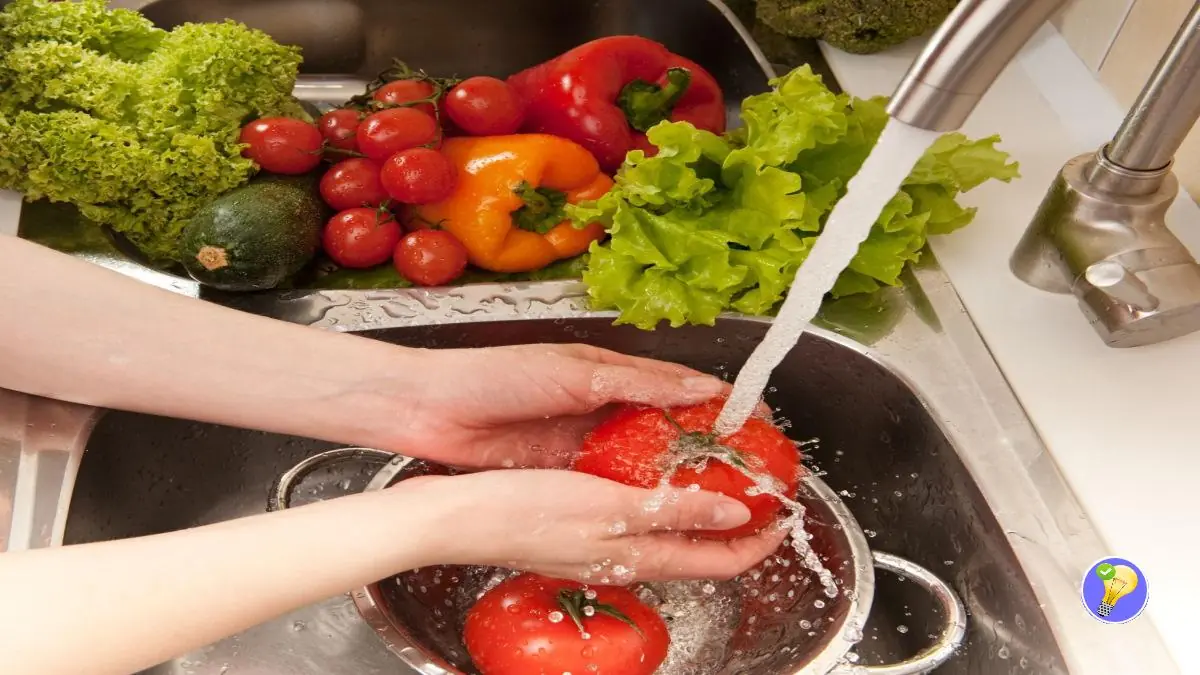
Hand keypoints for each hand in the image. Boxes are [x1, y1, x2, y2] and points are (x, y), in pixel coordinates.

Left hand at [386, 344, 728, 467]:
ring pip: (642, 463)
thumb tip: (699, 388)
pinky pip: (610, 487)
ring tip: (715, 498)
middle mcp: (604, 407)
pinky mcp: (564, 473)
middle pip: (668, 430)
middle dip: (706, 448)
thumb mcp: (574, 373)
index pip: (680, 388)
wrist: (431, 410)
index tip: (756, 423)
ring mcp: (585, 443)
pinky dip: (635, 497)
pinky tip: (659, 513)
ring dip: (674, 477)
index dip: (719, 404)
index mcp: (611, 373)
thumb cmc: (495, 376)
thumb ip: (637, 383)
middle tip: (745, 472)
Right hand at [397, 469, 787, 581]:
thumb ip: (675, 511)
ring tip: (717, 469)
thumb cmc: (525, 512)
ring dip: (699, 506)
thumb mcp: (611, 508)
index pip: (718, 560)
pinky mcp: (579, 526)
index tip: (784, 515)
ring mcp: (601, 543)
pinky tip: (652, 468)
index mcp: (639, 555)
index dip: (758, 542)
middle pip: (697, 548)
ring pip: (668, 532)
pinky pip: (636, 517)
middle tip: (756, 483)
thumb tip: (736, 512)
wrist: (458, 516)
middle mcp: (625, 556)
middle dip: (735, 521)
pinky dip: (662, 497)